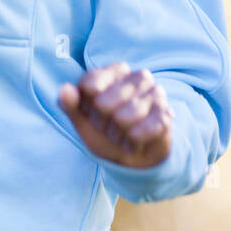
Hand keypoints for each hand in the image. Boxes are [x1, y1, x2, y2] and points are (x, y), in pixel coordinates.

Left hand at [58, 62, 173, 167]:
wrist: (133, 158)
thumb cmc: (105, 132)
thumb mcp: (82, 120)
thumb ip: (70, 105)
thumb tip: (64, 89)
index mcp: (114, 72)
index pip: (90, 85)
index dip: (86, 107)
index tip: (92, 113)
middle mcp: (138, 77)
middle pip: (103, 103)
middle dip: (102, 124)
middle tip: (109, 127)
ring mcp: (156, 95)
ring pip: (123, 119)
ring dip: (116, 136)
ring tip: (122, 135)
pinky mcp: (166, 115)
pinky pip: (139, 132)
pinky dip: (130, 144)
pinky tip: (134, 143)